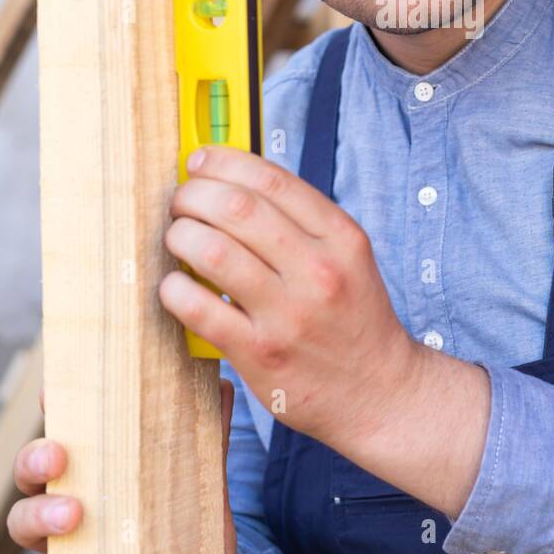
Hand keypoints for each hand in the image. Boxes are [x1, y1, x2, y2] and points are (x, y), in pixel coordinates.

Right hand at [10, 382, 237, 553]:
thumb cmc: (182, 528)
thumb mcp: (199, 484)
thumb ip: (208, 440)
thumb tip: (226, 387)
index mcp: (97, 464)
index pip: (67, 429)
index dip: (53, 408)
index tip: (51, 394)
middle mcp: (69, 496)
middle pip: (32, 468)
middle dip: (37, 458)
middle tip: (59, 459)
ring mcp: (60, 541)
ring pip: (22, 519)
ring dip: (39, 515)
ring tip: (72, 518)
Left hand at [159, 146, 419, 455]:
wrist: (379, 392)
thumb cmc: (353, 318)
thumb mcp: (347, 256)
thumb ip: (300, 221)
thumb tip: (233, 183)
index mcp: (341, 238)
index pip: (272, 179)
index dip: (224, 162)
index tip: (199, 161)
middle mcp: (319, 270)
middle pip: (237, 207)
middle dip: (193, 194)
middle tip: (180, 202)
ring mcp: (289, 314)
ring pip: (214, 252)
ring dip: (179, 235)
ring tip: (176, 238)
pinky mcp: (260, 354)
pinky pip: (200, 309)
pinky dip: (174, 290)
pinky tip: (174, 285)